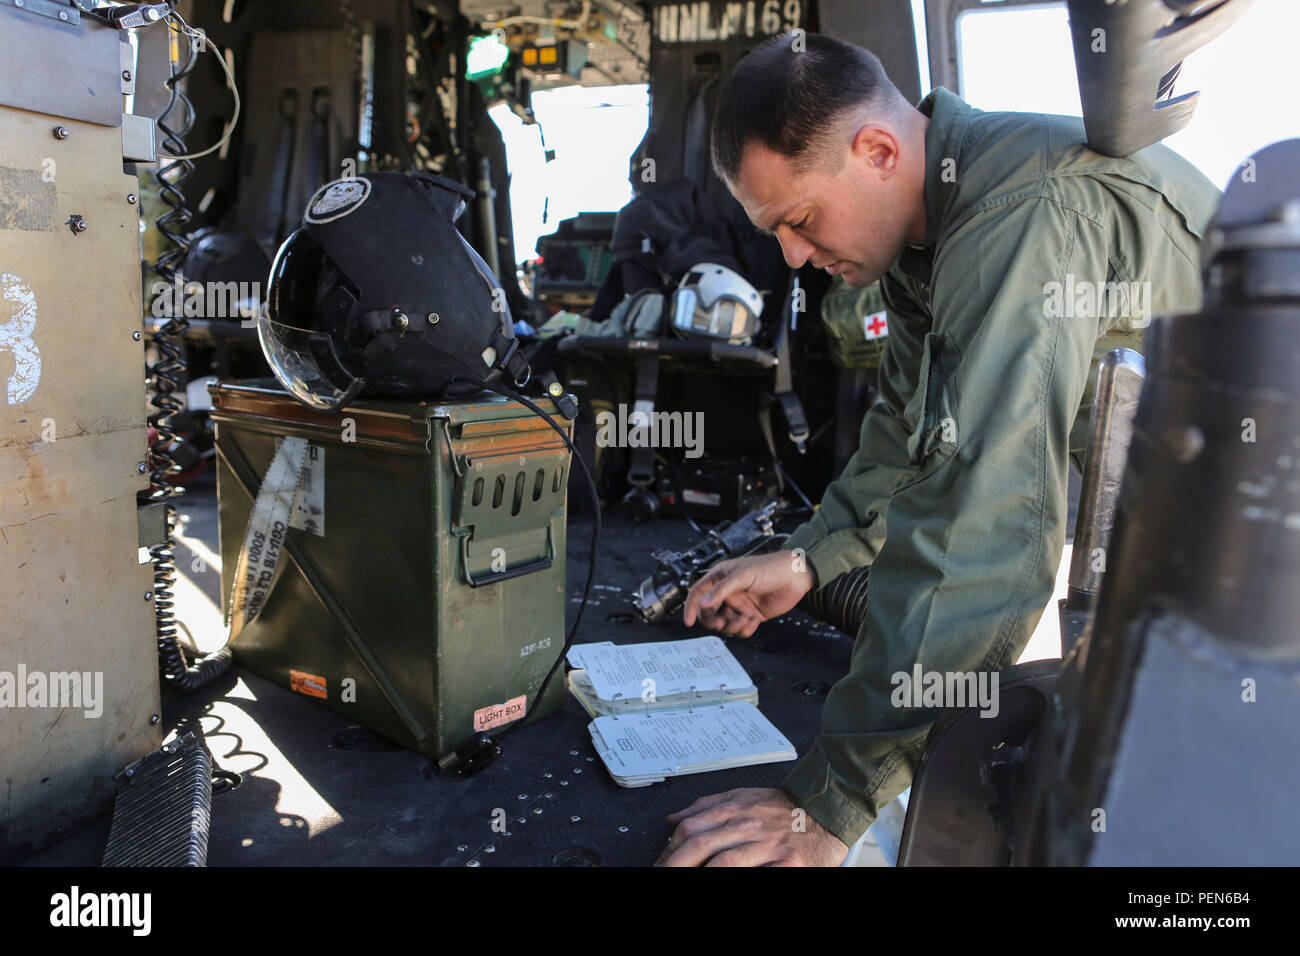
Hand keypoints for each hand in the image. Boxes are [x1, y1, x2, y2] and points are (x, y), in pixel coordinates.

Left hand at [654, 788, 848, 866]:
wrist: (825, 810)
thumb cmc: (780, 808)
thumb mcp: (742, 797)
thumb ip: (706, 807)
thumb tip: (672, 820)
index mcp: (734, 810)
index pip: (691, 829)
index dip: (669, 850)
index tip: (659, 865)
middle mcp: (747, 826)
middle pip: (702, 846)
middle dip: (677, 865)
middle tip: (662, 876)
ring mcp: (768, 847)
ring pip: (726, 864)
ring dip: (704, 875)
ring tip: (686, 883)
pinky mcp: (788, 865)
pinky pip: (760, 876)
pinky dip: (739, 880)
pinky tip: (726, 882)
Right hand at [682, 550, 815, 637]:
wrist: (796, 576)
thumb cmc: (770, 567)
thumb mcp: (742, 575)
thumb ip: (721, 590)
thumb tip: (702, 602)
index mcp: (721, 578)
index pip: (699, 593)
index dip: (691, 607)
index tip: (689, 621)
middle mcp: (729, 592)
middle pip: (710, 613)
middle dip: (713, 621)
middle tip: (721, 623)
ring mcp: (740, 605)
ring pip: (725, 623)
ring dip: (732, 626)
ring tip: (744, 619)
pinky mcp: (752, 615)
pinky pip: (741, 629)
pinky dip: (745, 629)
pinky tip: (754, 620)